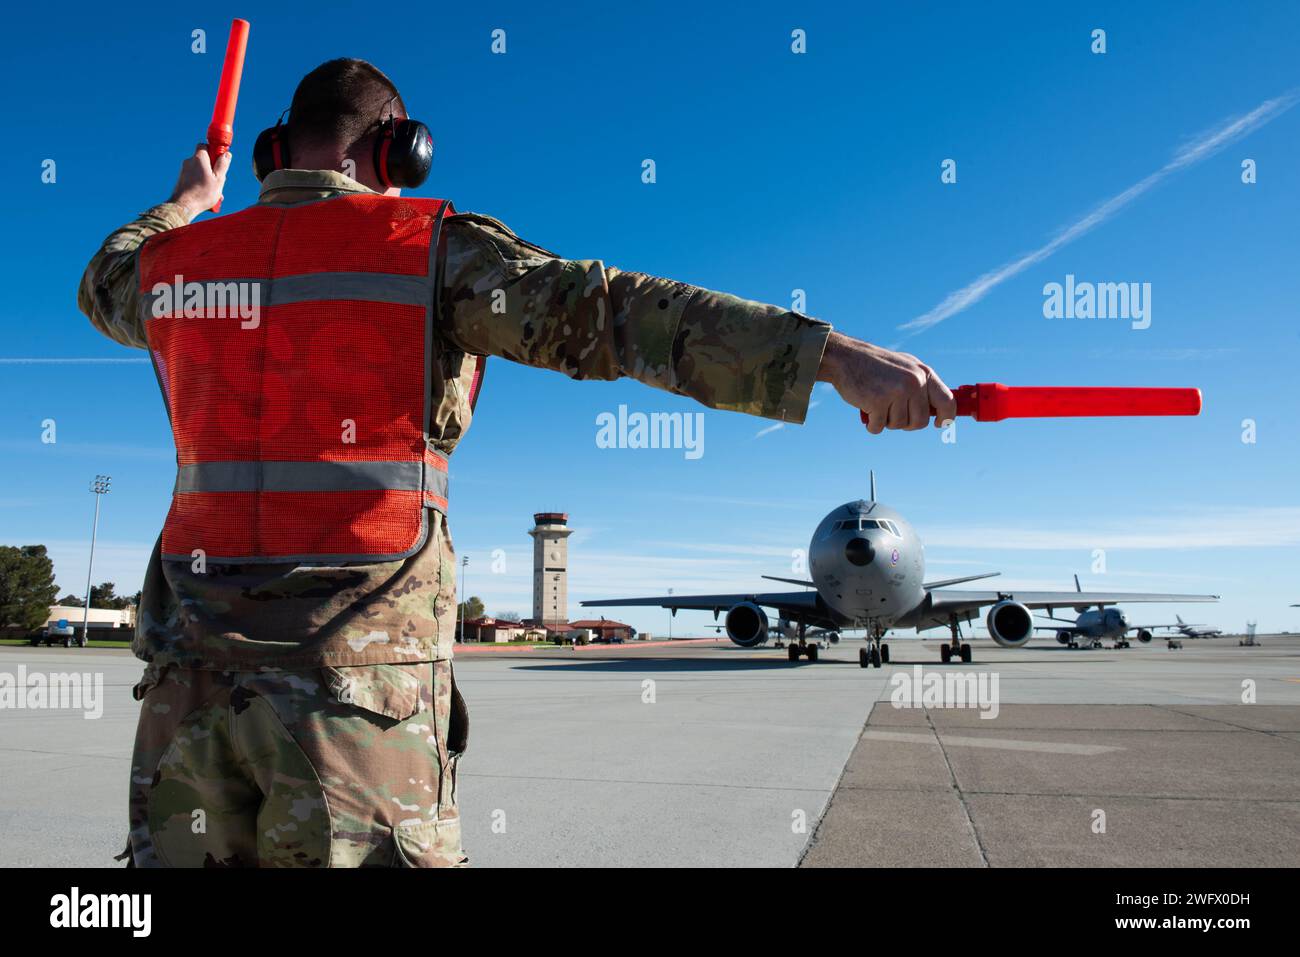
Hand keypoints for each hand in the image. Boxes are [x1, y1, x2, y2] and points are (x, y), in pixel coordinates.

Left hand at [168, 144, 231, 221]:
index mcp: (199, 158)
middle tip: (219, 180)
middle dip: (212, 168)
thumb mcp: (219, 179)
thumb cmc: (202, 193)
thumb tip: (226, 154)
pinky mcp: (181, 180)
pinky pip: (194, 178)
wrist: (183, 206)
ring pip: (200, 171)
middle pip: (204, 160)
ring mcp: (184, 171)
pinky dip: (200, 184)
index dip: (213, 151)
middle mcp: (189, 161)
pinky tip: (205, 195)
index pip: (205, 145)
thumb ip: (223, 165)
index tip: (220, 159)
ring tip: (214, 192)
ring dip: (208, 179)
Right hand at [817, 332, 956, 433]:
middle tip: (893, 413)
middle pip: (920, 421)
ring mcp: (897, 391)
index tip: (939, 424)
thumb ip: (922, 385)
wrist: (847, 358)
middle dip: (907, 423)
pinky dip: (872, 424)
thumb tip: (937, 409)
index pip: (947, 401)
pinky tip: (867, 409)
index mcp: (924, 373)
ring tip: (878, 404)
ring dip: (887, 421)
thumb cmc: (876, 365)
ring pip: (899, 425)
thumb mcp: (906, 367)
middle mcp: (914, 382)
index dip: (946, 417)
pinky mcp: (878, 402)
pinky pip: (879, 427)